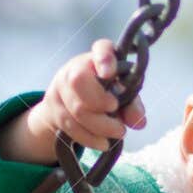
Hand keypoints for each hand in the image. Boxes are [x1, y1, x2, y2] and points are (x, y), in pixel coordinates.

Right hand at [0, 39, 146, 164]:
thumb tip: (139, 121)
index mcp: (97, 58)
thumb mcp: (121, 96)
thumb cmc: (104, 94)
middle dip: (99, 101)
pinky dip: (90, 138)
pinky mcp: (54, 108)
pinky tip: (103, 143)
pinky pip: (71, 126)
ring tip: (118, 133)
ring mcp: (60, 88)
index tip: (110, 73)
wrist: (69, 105)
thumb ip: (132, 105)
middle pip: (79, 81)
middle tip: (115, 111)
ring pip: (76, 109)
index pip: (101, 49)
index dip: (105, 59)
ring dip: (100, 126)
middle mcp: (75, 67)